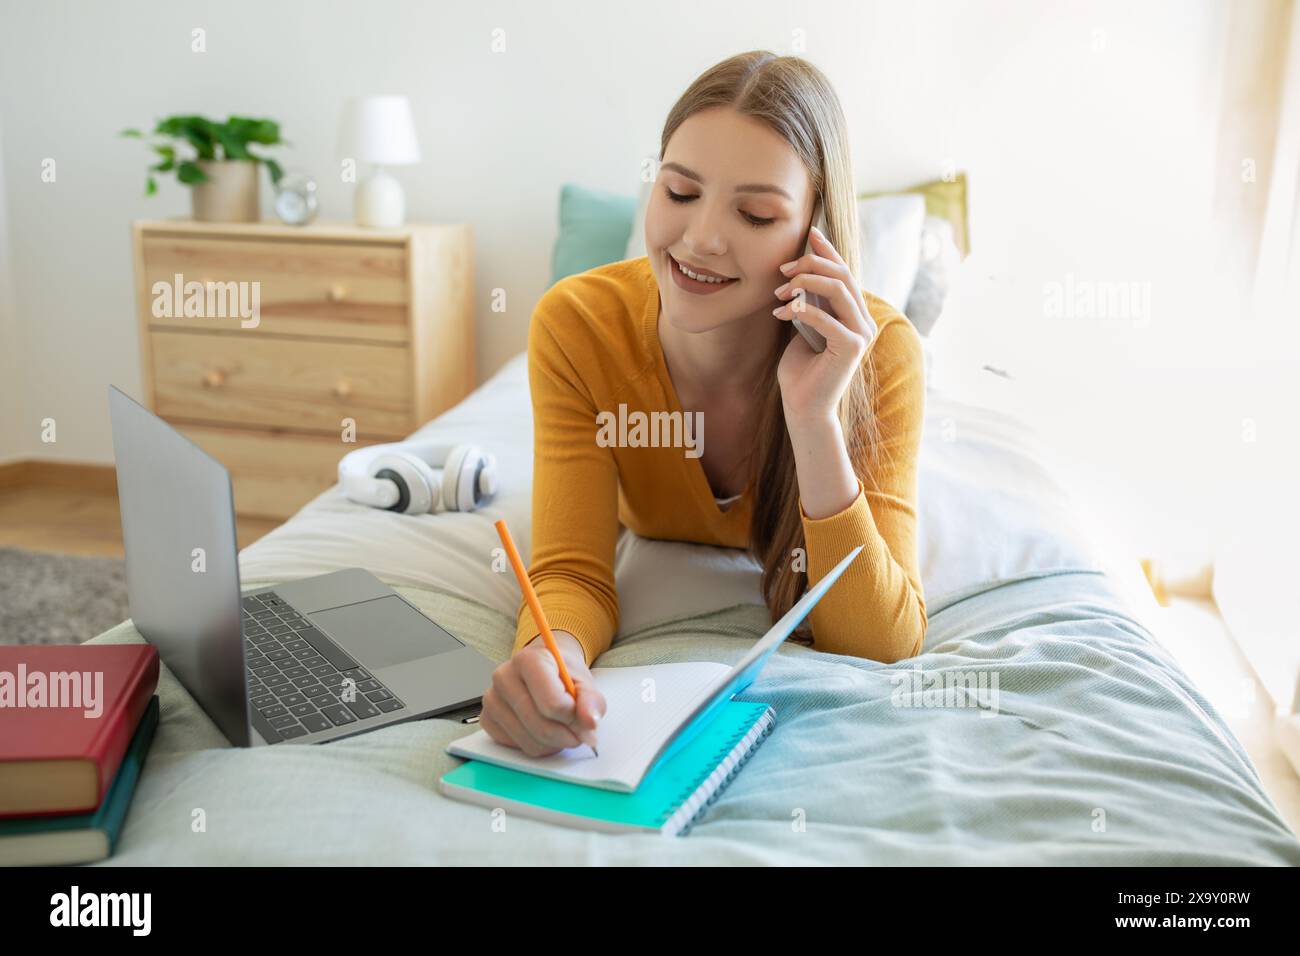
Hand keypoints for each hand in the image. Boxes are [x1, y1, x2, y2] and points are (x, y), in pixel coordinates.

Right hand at [480, 630, 605, 756]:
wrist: (544, 668)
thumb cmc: (562, 673)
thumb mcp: (584, 681)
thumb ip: (591, 701)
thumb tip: (589, 722)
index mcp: (528, 660)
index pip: (553, 704)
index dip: (573, 717)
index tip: (582, 715)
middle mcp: (503, 676)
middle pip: (540, 726)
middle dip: (566, 736)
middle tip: (578, 733)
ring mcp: (491, 699)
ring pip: (528, 741)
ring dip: (553, 744)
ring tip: (561, 730)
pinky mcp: (486, 719)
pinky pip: (516, 747)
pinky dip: (536, 746)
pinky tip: (542, 731)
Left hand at [771, 226, 877, 424]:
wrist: (803, 407)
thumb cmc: (800, 370)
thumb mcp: (803, 327)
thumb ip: (809, 302)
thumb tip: (801, 273)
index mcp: (855, 314)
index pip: (845, 273)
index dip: (829, 251)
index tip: (810, 233)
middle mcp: (864, 321)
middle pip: (842, 275)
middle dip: (811, 264)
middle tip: (782, 269)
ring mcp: (862, 334)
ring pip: (838, 289)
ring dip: (804, 284)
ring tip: (779, 294)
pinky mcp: (852, 348)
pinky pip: (827, 317)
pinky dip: (802, 310)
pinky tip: (782, 314)